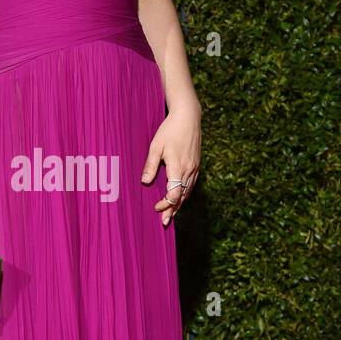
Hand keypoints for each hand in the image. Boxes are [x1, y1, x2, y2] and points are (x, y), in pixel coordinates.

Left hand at [140, 101, 200, 226]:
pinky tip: (180, 199)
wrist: (188, 117)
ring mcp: (194, 168)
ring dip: (179, 204)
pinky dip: (184, 194)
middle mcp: (188, 170)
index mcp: (177, 166)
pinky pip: (191, 185)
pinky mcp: (196, 165)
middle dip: (172, 210)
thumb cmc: (169, 130)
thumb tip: (144, 182)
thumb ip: (150, 165)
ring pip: (187, 192)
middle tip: (164, 222)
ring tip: (171, 215)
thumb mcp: (156, 146)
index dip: (165, 203)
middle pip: (181, 196)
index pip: (174, 193)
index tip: (156, 207)